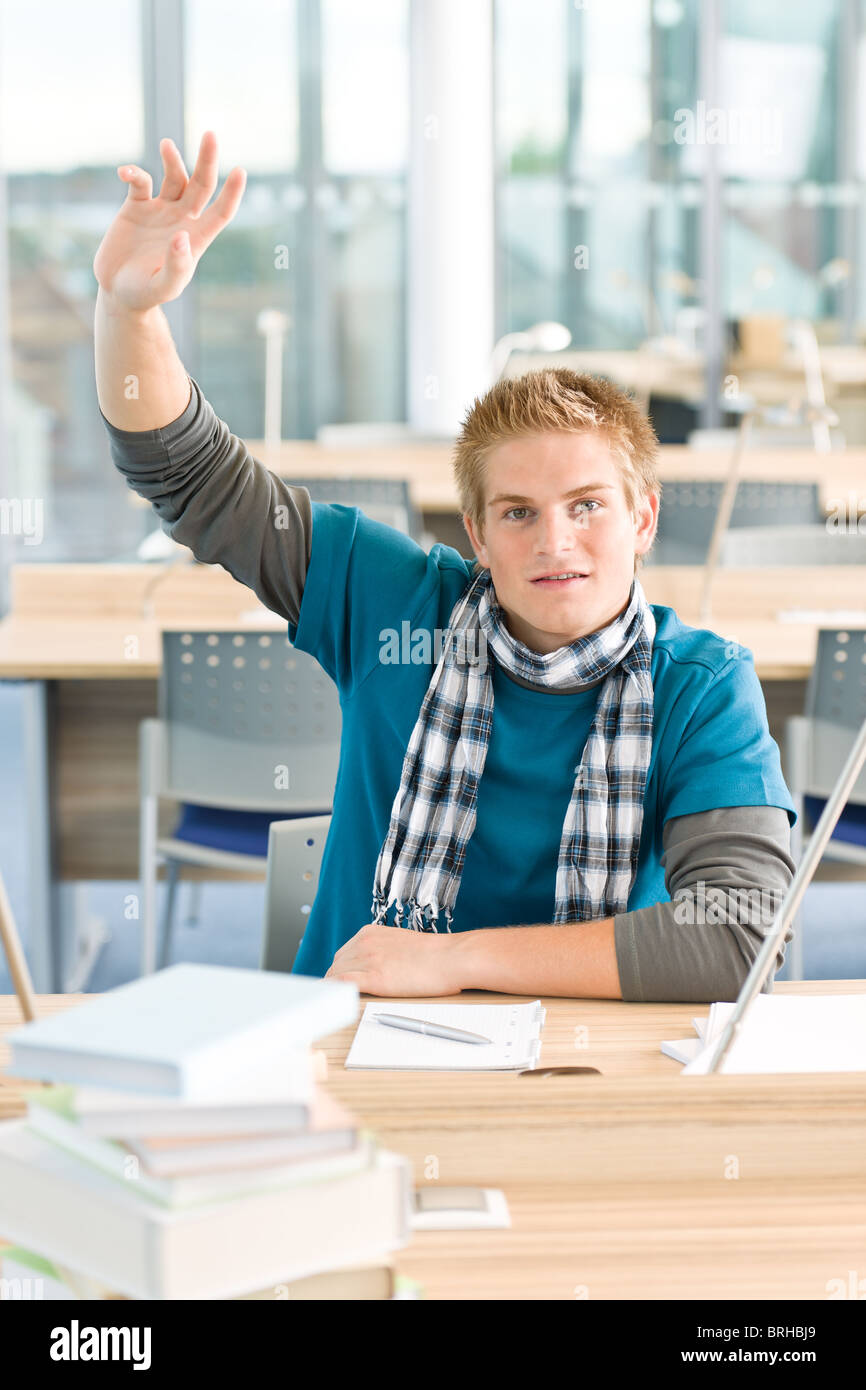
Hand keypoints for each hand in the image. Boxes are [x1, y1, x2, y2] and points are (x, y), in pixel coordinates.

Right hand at [92, 129, 245, 311]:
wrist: (119, 292)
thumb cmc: (145, 294)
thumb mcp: (163, 288)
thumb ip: (176, 268)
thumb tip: (182, 238)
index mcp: (196, 238)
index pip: (221, 212)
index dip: (232, 193)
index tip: (241, 171)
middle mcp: (182, 219)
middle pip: (201, 184)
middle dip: (207, 160)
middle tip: (211, 135)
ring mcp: (160, 210)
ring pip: (174, 176)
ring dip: (172, 159)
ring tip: (167, 145)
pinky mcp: (136, 207)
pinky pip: (140, 182)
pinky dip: (133, 173)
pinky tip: (124, 173)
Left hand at [325, 922, 464, 996]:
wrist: (451, 958)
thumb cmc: (435, 954)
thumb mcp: (400, 943)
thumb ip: (383, 950)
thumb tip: (378, 965)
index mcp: (370, 933)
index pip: (344, 953)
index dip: (342, 969)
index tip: (343, 980)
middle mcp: (365, 943)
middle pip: (337, 964)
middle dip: (337, 979)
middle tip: (341, 994)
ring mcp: (368, 959)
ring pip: (336, 975)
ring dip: (335, 988)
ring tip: (339, 1002)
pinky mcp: (374, 978)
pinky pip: (342, 985)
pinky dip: (336, 992)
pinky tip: (337, 1002)